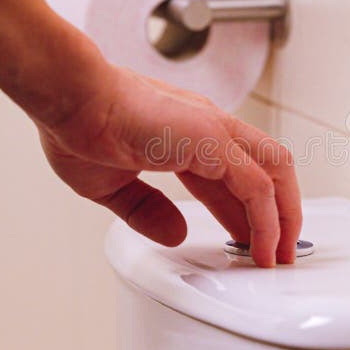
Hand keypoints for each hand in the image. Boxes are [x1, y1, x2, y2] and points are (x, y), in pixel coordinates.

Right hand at [37, 43, 301, 266]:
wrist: (66, 96)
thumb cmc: (76, 125)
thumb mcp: (112, 185)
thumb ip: (146, 209)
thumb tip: (176, 234)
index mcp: (187, 134)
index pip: (233, 178)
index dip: (245, 213)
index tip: (249, 240)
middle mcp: (209, 128)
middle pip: (265, 170)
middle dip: (278, 214)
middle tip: (277, 251)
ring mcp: (215, 131)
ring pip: (275, 173)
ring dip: (283, 216)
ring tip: (279, 254)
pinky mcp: (213, 139)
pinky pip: (256, 186)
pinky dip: (267, 219)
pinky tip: (262, 245)